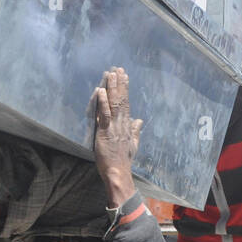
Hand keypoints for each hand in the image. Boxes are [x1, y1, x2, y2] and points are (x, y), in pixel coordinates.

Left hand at [92, 67, 141, 204]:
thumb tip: (139, 120)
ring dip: (113, 88)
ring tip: (111, 74)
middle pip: (121, 99)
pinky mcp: (106, 132)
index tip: (124, 76)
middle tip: (118, 68)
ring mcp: (114, 127)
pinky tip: (101, 91)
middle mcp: (122, 123)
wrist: (119, 172)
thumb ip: (135, 131)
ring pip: (114, 103)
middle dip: (119, 83)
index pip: (126, 103)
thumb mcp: (132, 144)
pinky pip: (105, 114)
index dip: (125, 89)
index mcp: (127, 125)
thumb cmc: (123, 160)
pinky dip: (103, 102)